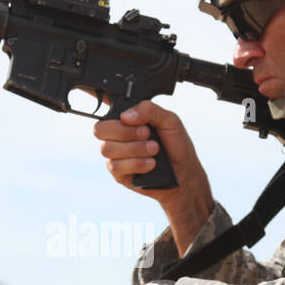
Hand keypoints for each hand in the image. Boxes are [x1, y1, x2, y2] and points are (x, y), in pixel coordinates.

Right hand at [94, 101, 213, 250]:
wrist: (184, 173)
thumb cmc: (176, 146)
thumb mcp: (170, 121)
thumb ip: (149, 110)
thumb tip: (126, 116)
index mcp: (127, 121)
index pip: (105, 111)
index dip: (107, 110)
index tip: (128, 118)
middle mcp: (117, 137)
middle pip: (100, 129)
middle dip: (125, 132)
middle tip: (147, 134)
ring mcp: (116, 156)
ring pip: (107, 148)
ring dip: (135, 148)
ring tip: (154, 150)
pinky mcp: (119, 174)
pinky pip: (116, 166)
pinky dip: (137, 163)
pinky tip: (151, 164)